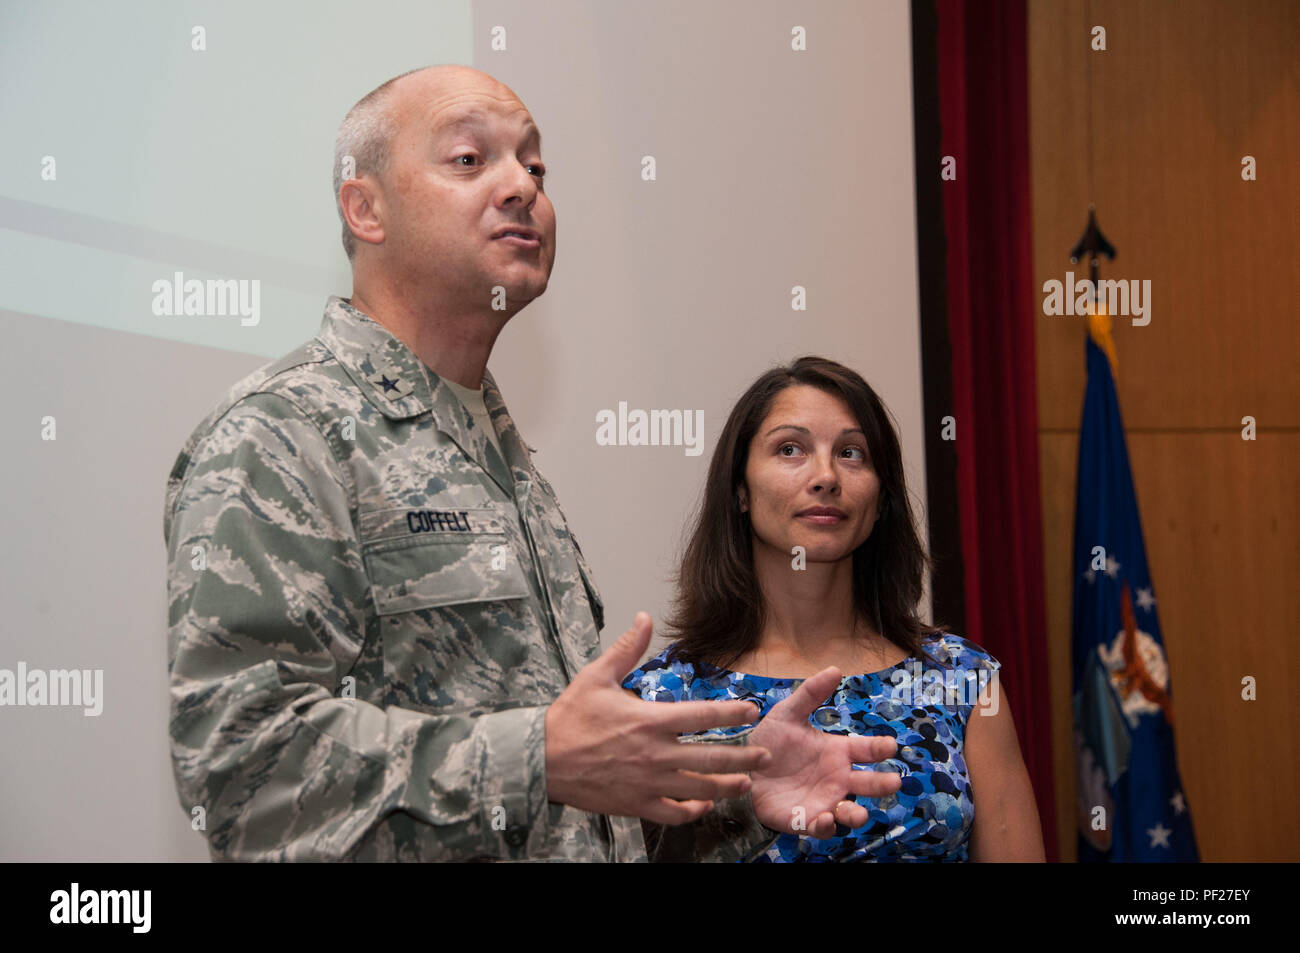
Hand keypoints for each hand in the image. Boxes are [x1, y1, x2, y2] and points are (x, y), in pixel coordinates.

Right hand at [545, 612, 771, 824]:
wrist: (541, 759)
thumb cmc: (569, 719)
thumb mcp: (596, 676)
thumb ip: (627, 649)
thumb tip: (644, 618)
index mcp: (649, 720)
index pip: (703, 715)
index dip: (732, 713)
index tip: (751, 711)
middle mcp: (655, 754)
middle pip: (713, 758)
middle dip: (744, 758)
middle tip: (764, 756)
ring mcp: (648, 782)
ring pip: (700, 789)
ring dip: (728, 787)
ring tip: (746, 783)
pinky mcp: (636, 804)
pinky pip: (673, 813)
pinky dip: (694, 811)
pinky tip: (704, 805)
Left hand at [749, 666, 901, 837]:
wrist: (741, 770)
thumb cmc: (770, 742)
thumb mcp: (787, 714)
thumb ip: (810, 694)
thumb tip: (835, 668)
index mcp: (837, 752)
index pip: (866, 750)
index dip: (879, 748)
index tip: (890, 745)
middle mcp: (836, 778)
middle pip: (867, 784)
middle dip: (881, 784)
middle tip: (894, 782)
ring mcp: (823, 800)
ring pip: (849, 812)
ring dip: (856, 814)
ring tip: (859, 813)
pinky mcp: (804, 820)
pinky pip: (821, 827)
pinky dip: (826, 826)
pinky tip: (825, 818)